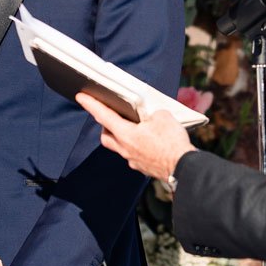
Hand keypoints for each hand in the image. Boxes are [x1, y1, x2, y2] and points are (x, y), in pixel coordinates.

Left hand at [76, 95, 192, 181]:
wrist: (184, 167)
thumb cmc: (172, 143)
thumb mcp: (163, 117)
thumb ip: (153, 114)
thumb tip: (153, 119)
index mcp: (125, 134)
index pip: (103, 116)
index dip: (91, 104)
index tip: (81, 97)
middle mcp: (125, 149)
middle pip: (107, 136)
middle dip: (105, 125)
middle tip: (111, 115)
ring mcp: (134, 161)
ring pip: (120, 147)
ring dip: (123, 137)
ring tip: (135, 128)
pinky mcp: (144, 168)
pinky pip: (135, 155)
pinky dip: (138, 146)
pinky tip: (149, 142)